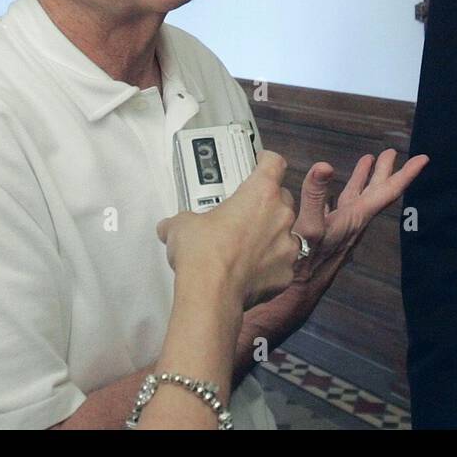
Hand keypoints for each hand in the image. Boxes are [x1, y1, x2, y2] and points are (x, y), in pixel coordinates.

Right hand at [155, 150, 297, 307]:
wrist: (212, 295)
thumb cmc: (204, 255)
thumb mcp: (181, 225)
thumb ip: (182, 219)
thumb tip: (170, 226)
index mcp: (260, 194)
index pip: (274, 163)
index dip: (266, 161)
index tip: (261, 162)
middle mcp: (280, 216)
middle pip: (281, 198)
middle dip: (266, 203)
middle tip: (244, 211)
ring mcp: (287, 245)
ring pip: (284, 231)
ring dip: (270, 233)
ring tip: (246, 243)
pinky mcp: (286, 273)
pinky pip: (282, 262)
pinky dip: (270, 263)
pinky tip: (250, 268)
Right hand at [245, 149, 428, 340]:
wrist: (294, 293)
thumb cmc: (305, 263)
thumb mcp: (309, 226)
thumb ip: (316, 195)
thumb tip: (324, 165)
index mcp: (356, 219)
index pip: (387, 193)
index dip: (405, 175)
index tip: (423, 159)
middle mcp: (354, 223)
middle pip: (376, 193)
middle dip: (385, 172)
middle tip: (392, 152)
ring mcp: (340, 228)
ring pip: (358, 199)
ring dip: (364, 180)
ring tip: (368, 160)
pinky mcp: (325, 233)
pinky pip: (338, 206)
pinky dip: (339, 192)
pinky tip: (332, 189)